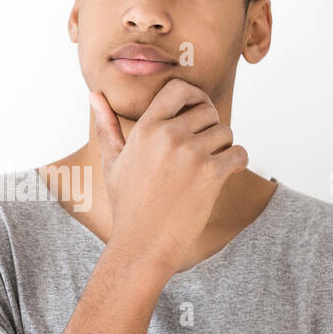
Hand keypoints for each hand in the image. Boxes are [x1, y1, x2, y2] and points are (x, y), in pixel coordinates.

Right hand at [89, 79, 248, 277]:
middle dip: (210, 127)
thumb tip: (93, 95)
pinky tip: (223, 174)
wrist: (142, 245)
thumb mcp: (112, 162)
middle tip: (204, 147)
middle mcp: (168, 136)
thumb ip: (106, 126)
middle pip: (207, 111)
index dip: (194, 95)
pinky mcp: (211, 174)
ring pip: (226, 132)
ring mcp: (191, 154)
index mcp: (145, 129)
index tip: (197, 110)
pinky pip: (239, 153)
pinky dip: (237, 162)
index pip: (178, 89)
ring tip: (207, 166)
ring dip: (223, 147)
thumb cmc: (127, 205)